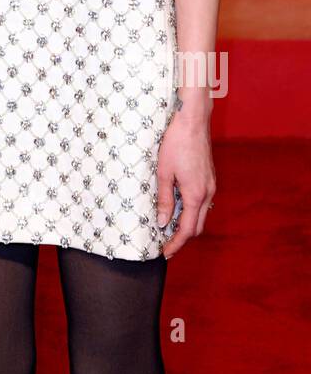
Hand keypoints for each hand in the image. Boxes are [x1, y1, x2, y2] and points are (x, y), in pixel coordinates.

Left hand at [156, 111, 215, 259]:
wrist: (192, 120)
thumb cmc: (176, 143)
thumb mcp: (164, 172)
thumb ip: (165, 199)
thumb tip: (163, 222)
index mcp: (196, 195)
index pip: (188, 230)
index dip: (176, 244)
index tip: (164, 253)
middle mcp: (208, 193)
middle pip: (198, 226)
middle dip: (182, 238)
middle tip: (165, 245)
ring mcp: (211, 185)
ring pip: (201, 214)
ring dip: (187, 224)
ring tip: (168, 228)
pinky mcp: (209, 178)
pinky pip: (202, 202)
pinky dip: (191, 211)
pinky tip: (177, 207)